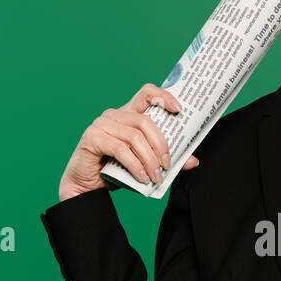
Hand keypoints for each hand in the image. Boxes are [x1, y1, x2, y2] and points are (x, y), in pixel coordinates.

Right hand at [58, 83, 200, 200]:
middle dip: (161, 145)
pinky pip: (120, 150)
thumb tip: (193, 161)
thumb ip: (165, 159)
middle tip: (167, 165)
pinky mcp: (93, 138)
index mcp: (128, 114)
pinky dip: (135, 165)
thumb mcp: (145, 163)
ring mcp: (101, 124)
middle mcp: (114, 115)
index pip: (146, 93)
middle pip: (145, 121)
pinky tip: (142, 178)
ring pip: (134, 137)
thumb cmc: (115, 170)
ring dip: (149, 160)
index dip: (163, 96)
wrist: (87, 186)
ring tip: (156, 177)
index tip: (179, 109)